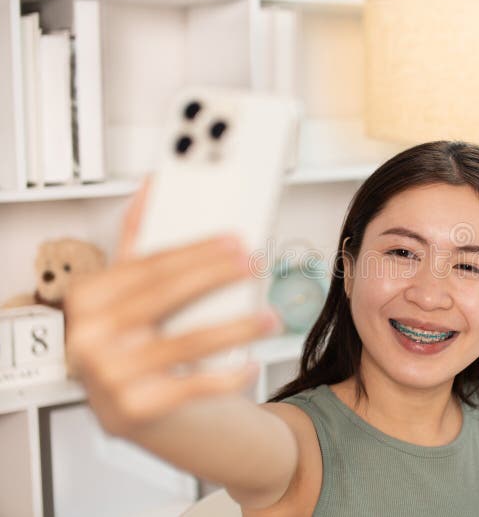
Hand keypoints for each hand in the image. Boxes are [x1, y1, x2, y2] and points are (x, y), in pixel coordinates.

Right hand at [64, 175, 281, 437]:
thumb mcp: (129, 294)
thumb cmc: (136, 345)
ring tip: (271, 317)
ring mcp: (108, 377)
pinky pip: (192, 387)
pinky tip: (252, 362)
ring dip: (238, 327)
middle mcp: (89, 338)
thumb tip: (152, 186)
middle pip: (166, 296)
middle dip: (218, 276)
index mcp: (86, 299)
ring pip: (186, 342)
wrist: (137, 412)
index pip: (149, 265)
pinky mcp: (134, 411)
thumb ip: (137, 242)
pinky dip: (228, 376)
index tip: (236, 238)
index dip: (197, 249)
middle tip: (255, 263)